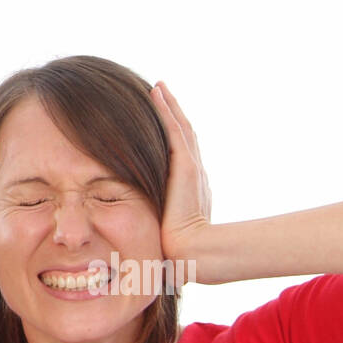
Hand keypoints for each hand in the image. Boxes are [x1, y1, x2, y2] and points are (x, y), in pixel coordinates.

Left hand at [151, 81, 211, 284]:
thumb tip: (146, 243)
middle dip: (173, 115)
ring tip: (158, 87)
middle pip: (184, 137)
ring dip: (169, 106)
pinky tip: (157, 93)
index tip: (163, 125)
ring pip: (181, 129)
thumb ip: (158, 231)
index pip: (181, 158)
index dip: (173, 138)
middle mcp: (196, 176)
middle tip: (161, 94)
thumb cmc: (178, 255)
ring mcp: (193, 170)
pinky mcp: (186, 167)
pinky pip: (175, 131)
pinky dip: (167, 110)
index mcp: (192, 192)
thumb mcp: (165, 237)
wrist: (192, 254)